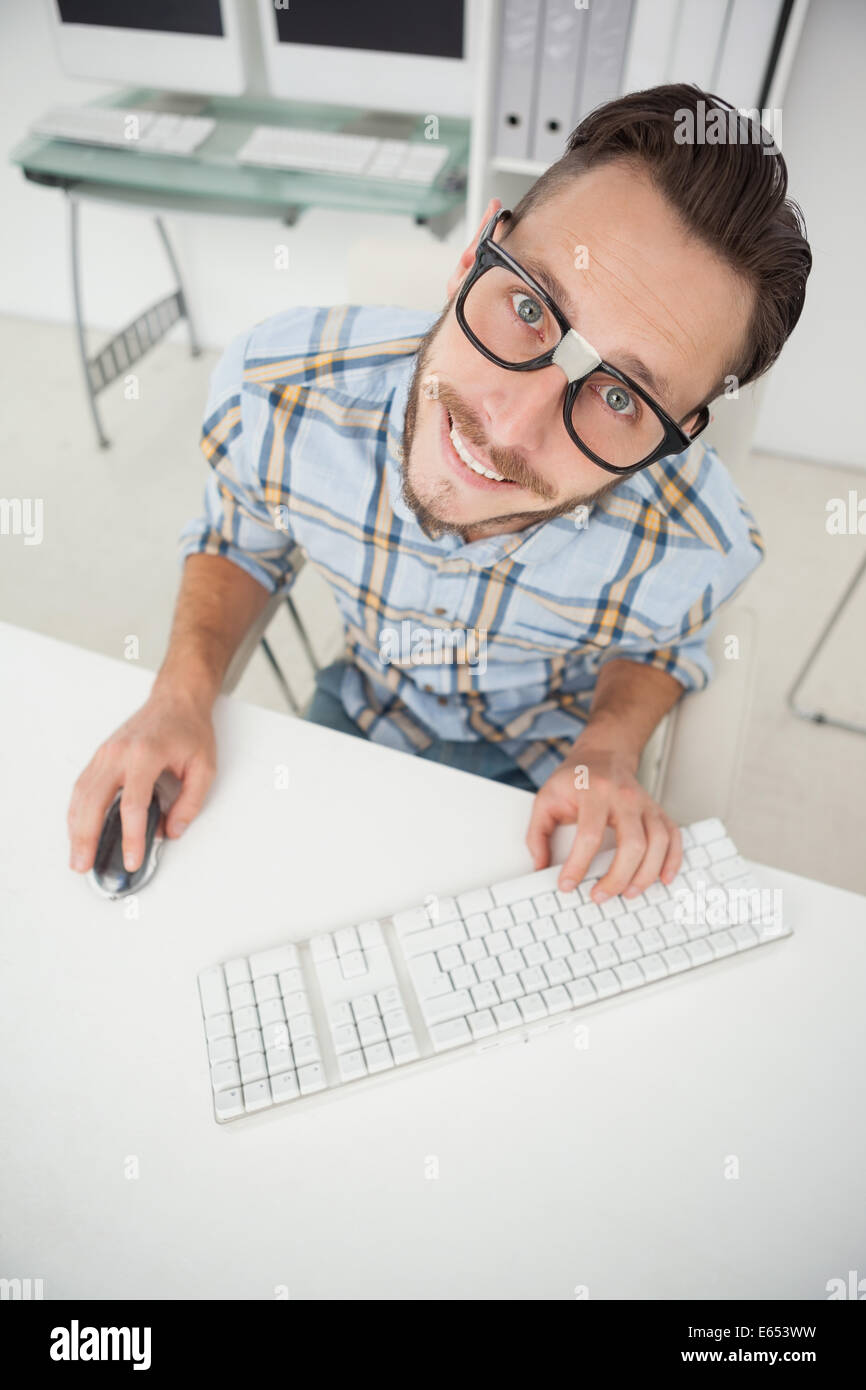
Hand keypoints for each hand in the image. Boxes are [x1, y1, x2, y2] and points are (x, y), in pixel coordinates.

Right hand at [67, 682, 216, 874]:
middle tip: (84, 865)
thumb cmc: (189, 729)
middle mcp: (119, 753)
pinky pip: (82, 786)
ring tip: (77, 856)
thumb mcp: (204, 768)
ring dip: (75, 828)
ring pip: (82, 795)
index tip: (131, 859)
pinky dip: (77, 811)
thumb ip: (190, 803)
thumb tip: (171, 831)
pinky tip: (77, 830)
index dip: (131, 837)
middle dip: (86, 838)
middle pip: (94, 802)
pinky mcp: (101, 755)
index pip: (133, 805)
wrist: (176, 700)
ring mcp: (105, 753)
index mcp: (146, 755)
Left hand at [526, 741, 681, 903]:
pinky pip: (673, 837)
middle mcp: (625, 798)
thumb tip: (540, 866)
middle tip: (600, 896)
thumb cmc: (575, 779)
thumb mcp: (546, 799)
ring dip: (645, 875)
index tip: (567, 884)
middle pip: (632, 844)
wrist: (602, 755)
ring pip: (658, 843)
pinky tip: (663, 878)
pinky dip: (672, 860)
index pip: (590, 835)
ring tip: (628, 893)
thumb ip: (537, 834)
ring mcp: (645, 804)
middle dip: (618, 877)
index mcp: (594, 793)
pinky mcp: (658, 811)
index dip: (578, 865)